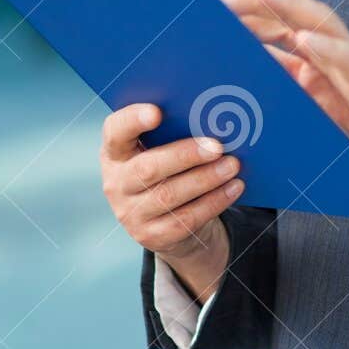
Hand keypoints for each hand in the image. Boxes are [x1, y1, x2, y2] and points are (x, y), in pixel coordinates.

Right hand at [100, 103, 240, 301]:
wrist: (165, 224)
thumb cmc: (167, 173)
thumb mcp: (160, 152)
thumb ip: (173, 134)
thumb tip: (212, 119)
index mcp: (116, 153)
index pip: (115, 131)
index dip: (133, 120)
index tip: (158, 112)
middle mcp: (117, 183)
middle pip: (147, 168)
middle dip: (185, 155)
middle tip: (217, 146)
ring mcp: (131, 213)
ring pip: (169, 196)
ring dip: (206, 179)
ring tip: (232, 165)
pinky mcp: (151, 236)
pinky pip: (186, 219)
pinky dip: (214, 202)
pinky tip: (233, 188)